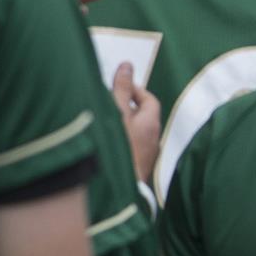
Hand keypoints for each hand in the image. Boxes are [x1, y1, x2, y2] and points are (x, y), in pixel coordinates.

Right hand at [110, 63, 161, 184]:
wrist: (117, 189)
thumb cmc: (119, 149)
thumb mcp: (118, 111)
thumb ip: (121, 89)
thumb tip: (127, 66)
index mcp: (151, 123)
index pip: (148, 99)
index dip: (135, 90)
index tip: (120, 85)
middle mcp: (153, 140)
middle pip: (142, 116)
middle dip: (125, 106)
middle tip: (107, 102)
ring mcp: (145, 156)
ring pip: (134, 133)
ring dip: (120, 125)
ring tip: (102, 121)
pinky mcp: (135, 169)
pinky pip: (129, 148)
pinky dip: (119, 141)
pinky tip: (104, 143)